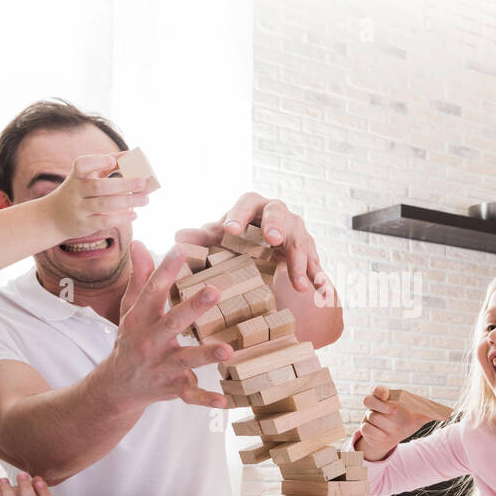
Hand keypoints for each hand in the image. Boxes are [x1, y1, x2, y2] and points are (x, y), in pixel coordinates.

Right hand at [45, 153, 151, 240]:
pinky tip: (134, 214)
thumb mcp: (85, 177)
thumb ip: (106, 165)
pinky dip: (120, 218)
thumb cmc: (78, 192)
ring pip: (103, 204)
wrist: (54, 217)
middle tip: (143, 182)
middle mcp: (75, 191)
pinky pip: (103, 221)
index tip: (112, 162)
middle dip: (123, 184)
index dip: (97, 162)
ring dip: (127, 201)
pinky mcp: (84, 224)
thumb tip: (129, 154)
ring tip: (145, 199)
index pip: (82, 165)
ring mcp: (78, 209)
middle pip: (98, 186)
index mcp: (76, 176)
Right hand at [102, 242, 232, 409]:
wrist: (118, 386)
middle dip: (193, 308)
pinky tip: (225, 400)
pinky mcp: (172, 387)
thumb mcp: (131, 309)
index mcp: (140, 319)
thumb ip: (139, 278)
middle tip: (215, 291)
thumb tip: (140, 243)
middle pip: (172, 323)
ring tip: (228, 350)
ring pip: (185, 360)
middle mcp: (149, 342)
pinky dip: (205, 399)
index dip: (164, 270)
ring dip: (205, 355)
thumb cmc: (132, 338)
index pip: (152, 292)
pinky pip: (189, 395)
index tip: (180, 249)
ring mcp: (161, 367)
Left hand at [174, 193, 328, 297]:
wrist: (264, 250)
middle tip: (274, 239)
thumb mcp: (218, 241)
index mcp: (252, 205)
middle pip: (279, 213)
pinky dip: (317, 278)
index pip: (246, 203)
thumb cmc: (237, 240)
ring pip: (300, 241)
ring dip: (300, 262)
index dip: (239, 215)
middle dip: (277, 225)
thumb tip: (177, 238)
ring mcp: (296, 230)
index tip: (230, 230)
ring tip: (298, 284)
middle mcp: (277, 212)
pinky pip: (315, 264)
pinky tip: (318, 291)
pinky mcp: (309, 251)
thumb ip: (200, 240)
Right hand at [354, 386, 430, 460]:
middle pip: (368, 400)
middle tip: (395, 411)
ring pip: (371, 416)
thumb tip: (446, 412)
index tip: (387, 394)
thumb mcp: (418, 418)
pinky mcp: (367, 431)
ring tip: (396, 430)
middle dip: (381, 405)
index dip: (380, 390)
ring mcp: (369, 418)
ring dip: (385, 423)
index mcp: (386, 399)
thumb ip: (429, 412)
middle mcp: (375, 407)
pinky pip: (366, 429)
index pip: (378, 390)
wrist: (393, 439)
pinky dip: (376, 433)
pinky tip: (386, 436)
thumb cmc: (404, 423)